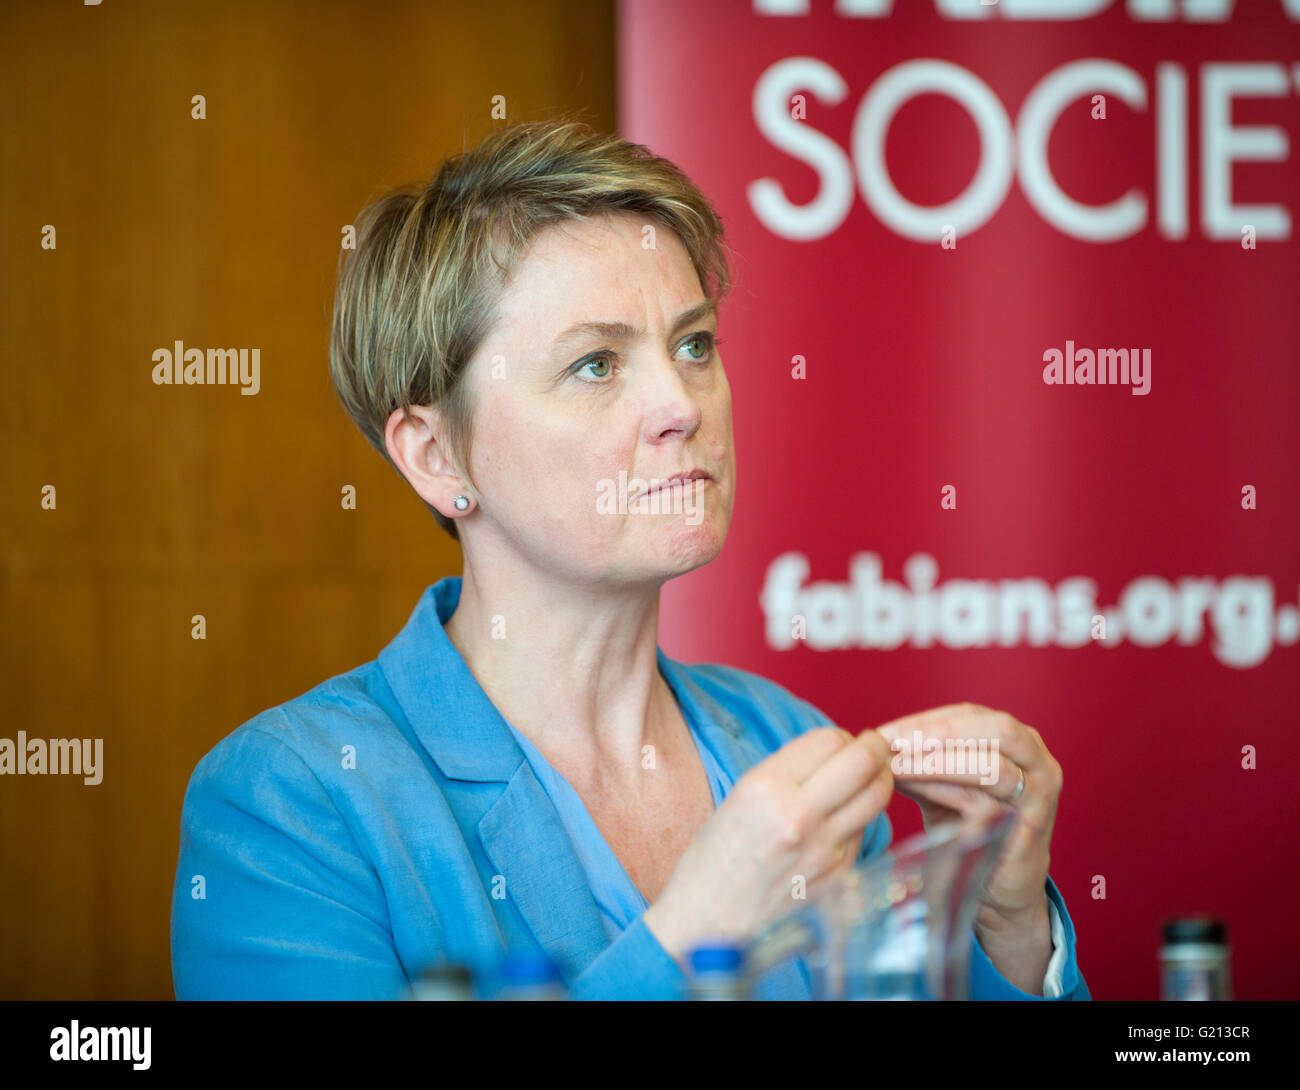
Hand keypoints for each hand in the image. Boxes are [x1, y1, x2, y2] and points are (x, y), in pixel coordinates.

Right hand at [643, 726, 892, 963]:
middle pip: (865, 762)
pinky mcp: (839, 878)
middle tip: (874, 748)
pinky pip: (863, 833)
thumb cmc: (715, 861)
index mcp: (766, 788)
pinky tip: (842, 823)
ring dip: (877, 781)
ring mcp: (824, 851)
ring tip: (867, 780)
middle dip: (876, 748)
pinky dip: (860, 820)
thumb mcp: (740, 798)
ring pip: (876, 797)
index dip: (841, 736)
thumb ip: (788, 772)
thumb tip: (835, 754)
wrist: (708, 926)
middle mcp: (799, 816)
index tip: (842, 740)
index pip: (828, 739)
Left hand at [874, 703, 1061, 993]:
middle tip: (895, 743)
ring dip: (938, 762)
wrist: (998, 888)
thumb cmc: (970, 829)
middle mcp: (1037, 761)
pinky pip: (988, 802)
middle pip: (995, 729)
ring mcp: (1040, 795)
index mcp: (1018, 741)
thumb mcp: (943, 787)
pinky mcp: (1030, 828)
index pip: (970, 715)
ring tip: (897, 766)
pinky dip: (947, 790)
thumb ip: (920, 763)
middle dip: (940, 732)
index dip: (926, 720)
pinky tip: (915, 789)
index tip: (884, 732)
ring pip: (992, 766)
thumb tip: (876, 744)